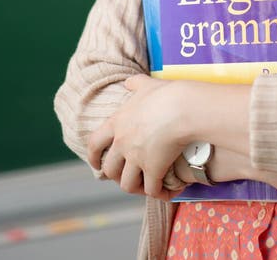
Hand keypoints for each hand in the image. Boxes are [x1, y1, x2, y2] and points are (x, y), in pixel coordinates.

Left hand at [87, 75, 186, 199]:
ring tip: (147, 186)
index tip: (96, 164)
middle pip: (110, 170)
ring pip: (127, 184)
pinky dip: (160, 194)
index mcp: (117, 123)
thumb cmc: (166, 94)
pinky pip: (152, 190)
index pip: (94, 144)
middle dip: (118, 176)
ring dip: (137, 188)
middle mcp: (122, 143)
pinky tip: (168, 192)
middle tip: (129, 176)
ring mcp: (136, 158)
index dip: (93, 156)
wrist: (182, 108)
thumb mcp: (146, 84)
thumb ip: (135, 84)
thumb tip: (128, 83)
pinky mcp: (153, 169)